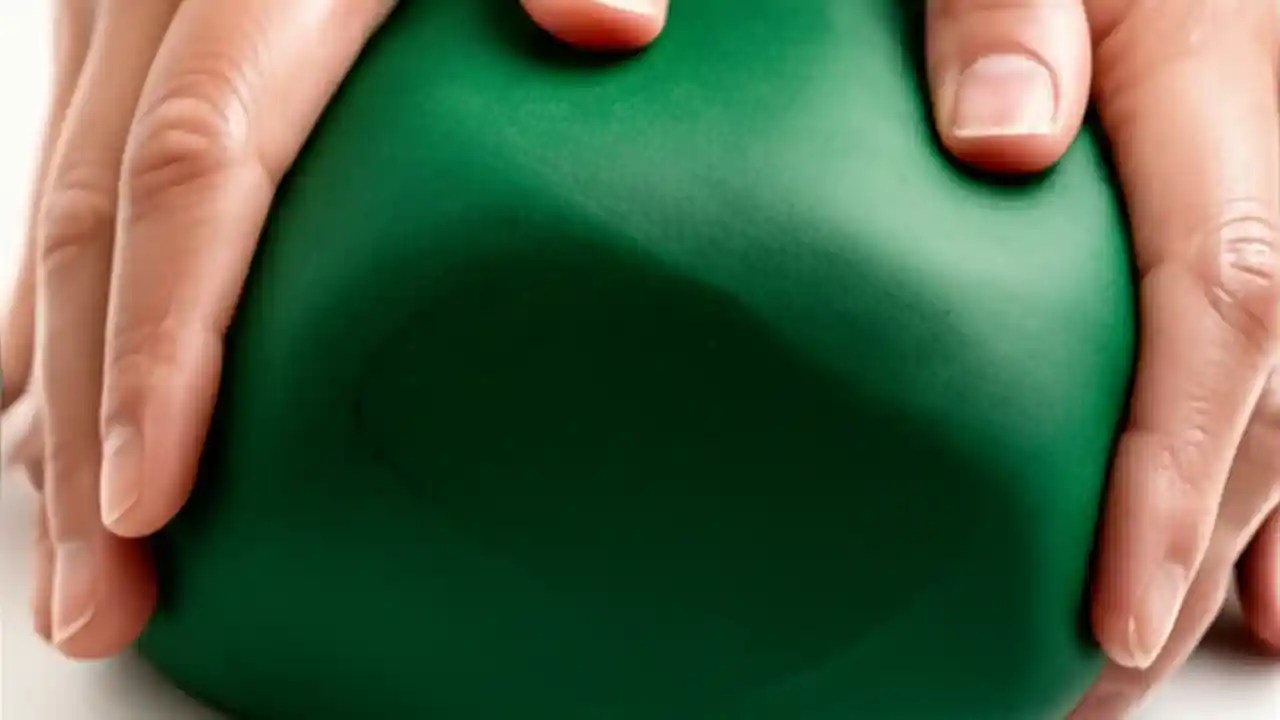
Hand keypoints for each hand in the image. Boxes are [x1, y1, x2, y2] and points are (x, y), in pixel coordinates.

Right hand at [0, 0, 618, 659]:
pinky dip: (61, 332)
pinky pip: (74, 204)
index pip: (192, 175)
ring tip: (81, 557)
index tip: (154, 500)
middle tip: (100, 601)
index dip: (160, 343)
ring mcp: (124, 31)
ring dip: (55, 409)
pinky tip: (56, 421)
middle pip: (90, 238)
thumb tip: (611, 23)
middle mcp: (158, 6)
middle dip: (82, 435)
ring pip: (48, 238)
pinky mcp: (128, 52)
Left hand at [528, 0, 1279, 714]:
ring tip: (1145, 659)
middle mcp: (1267, 143)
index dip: (1178, 470)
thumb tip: (1000, 136)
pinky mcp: (1242, 193)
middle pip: (1268, 384)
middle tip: (1095, 687)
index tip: (1114, 619)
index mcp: (1211, 70)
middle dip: (1193, 552)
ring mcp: (1270, 178)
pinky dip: (1266, 489)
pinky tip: (1257, 585)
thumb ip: (998, 5)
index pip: (1225, 301)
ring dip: (1228, 544)